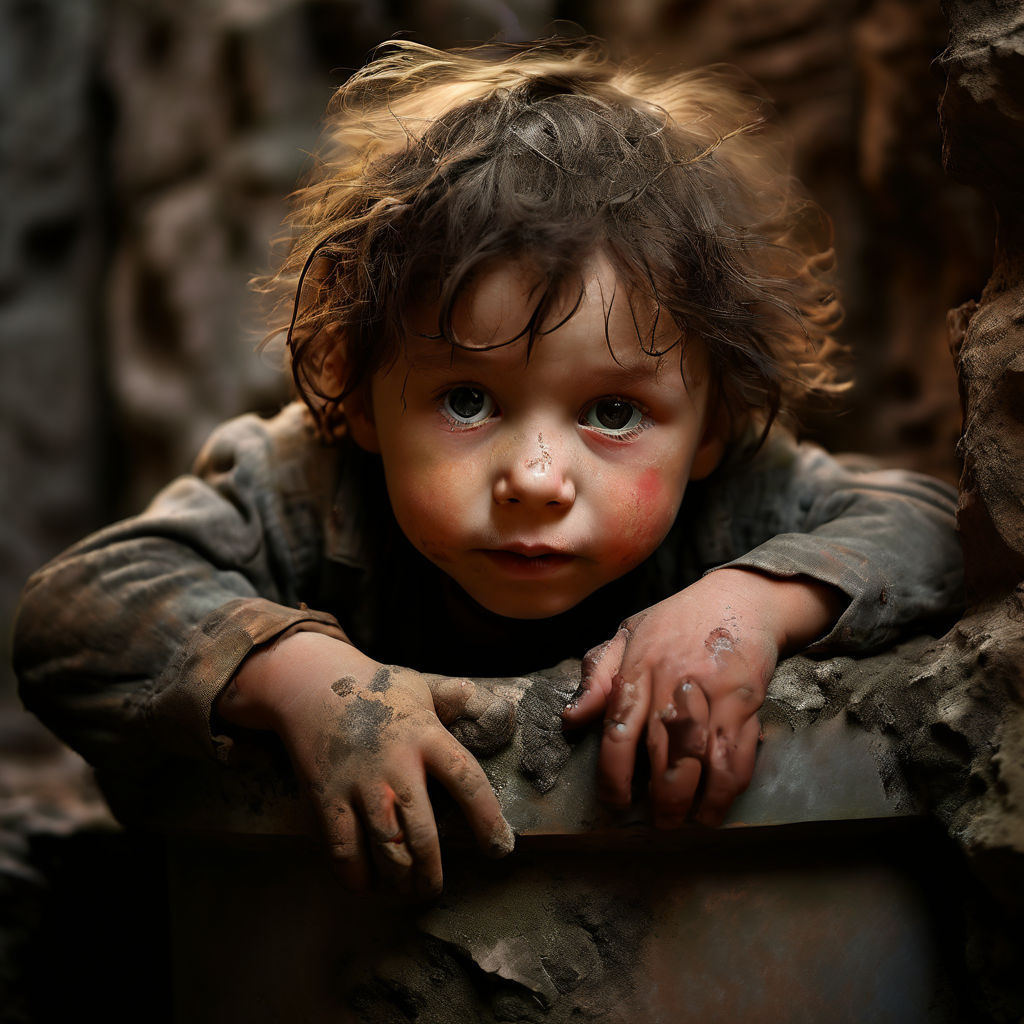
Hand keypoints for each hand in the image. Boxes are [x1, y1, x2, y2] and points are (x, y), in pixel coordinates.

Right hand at [218, 632, 514, 896]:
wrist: (311, 685)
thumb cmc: (375, 688)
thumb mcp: (420, 686)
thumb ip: (456, 699)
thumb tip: (496, 707)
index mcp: (425, 735)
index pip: (465, 781)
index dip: (487, 819)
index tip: (501, 848)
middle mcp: (394, 765)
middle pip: (421, 833)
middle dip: (432, 870)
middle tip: (435, 887)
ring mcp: (358, 785)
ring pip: (385, 849)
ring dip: (400, 880)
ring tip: (408, 890)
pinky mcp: (327, 800)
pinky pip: (343, 851)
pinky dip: (358, 877)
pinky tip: (370, 884)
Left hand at [562, 569, 842, 826]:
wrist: (742, 598)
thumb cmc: (678, 619)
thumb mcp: (628, 634)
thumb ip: (597, 677)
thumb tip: (571, 720)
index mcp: (638, 667)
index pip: (618, 728)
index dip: (613, 774)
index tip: (614, 803)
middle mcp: (673, 682)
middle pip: (661, 751)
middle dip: (658, 798)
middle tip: (656, 823)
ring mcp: (712, 693)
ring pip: (700, 758)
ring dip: (693, 799)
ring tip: (685, 822)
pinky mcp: (746, 700)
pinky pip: (738, 753)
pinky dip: (728, 787)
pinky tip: (717, 807)